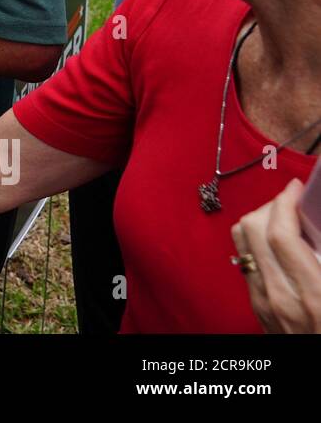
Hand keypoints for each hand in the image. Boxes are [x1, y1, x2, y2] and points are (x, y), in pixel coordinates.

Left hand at [232, 178, 320, 333]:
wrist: (318, 366)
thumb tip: (317, 225)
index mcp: (314, 294)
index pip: (280, 234)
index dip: (285, 202)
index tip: (295, 188)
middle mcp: (280, 297)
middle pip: (252, 229)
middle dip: (270, 206)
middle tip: (293, 203)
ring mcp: (263, 302)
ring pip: (242, 242)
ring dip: (260, 221)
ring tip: (284, 219)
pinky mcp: (257, 307)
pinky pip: (246, 261)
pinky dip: (257, 243)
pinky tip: (279, 245)